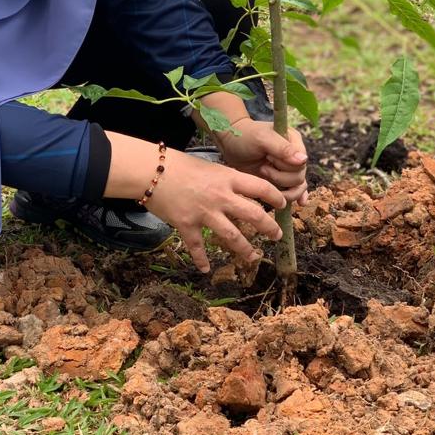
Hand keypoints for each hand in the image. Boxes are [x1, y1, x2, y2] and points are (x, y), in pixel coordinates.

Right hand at [146, 149, 285, 273]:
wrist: (151, 171)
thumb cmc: (179, 165)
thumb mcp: (210, 167)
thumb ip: (226, 180)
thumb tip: (243, 189)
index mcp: (228, 178)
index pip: (261, 188)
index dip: (275, 197)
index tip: (283, 204)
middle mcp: (220, 197)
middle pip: (253, 215)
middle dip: (269, 227)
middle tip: (276, 236)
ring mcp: (204, 213)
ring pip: (232, 236)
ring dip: (246, 249)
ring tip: (254, 257)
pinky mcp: (187, 225)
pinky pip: (198, 247)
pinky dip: (202, 260)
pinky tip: (206, 269)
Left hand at [215, 118, 308, 205]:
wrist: (230, 142)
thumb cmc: (245, 136)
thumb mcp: (262, 138)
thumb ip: (283, 148)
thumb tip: (304, 160)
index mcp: (294, 141)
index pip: (301, 162)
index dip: (285, 166)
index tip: (268, 158)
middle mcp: (294, 155)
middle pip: (299, 176)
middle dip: (280, 177)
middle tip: (262, 168)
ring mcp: (288, 168)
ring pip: (298, 186)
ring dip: (283, 188)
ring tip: (266, 178)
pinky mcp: (281, 179)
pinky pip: (295, 190)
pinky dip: (297, 196)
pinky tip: (299, 203)